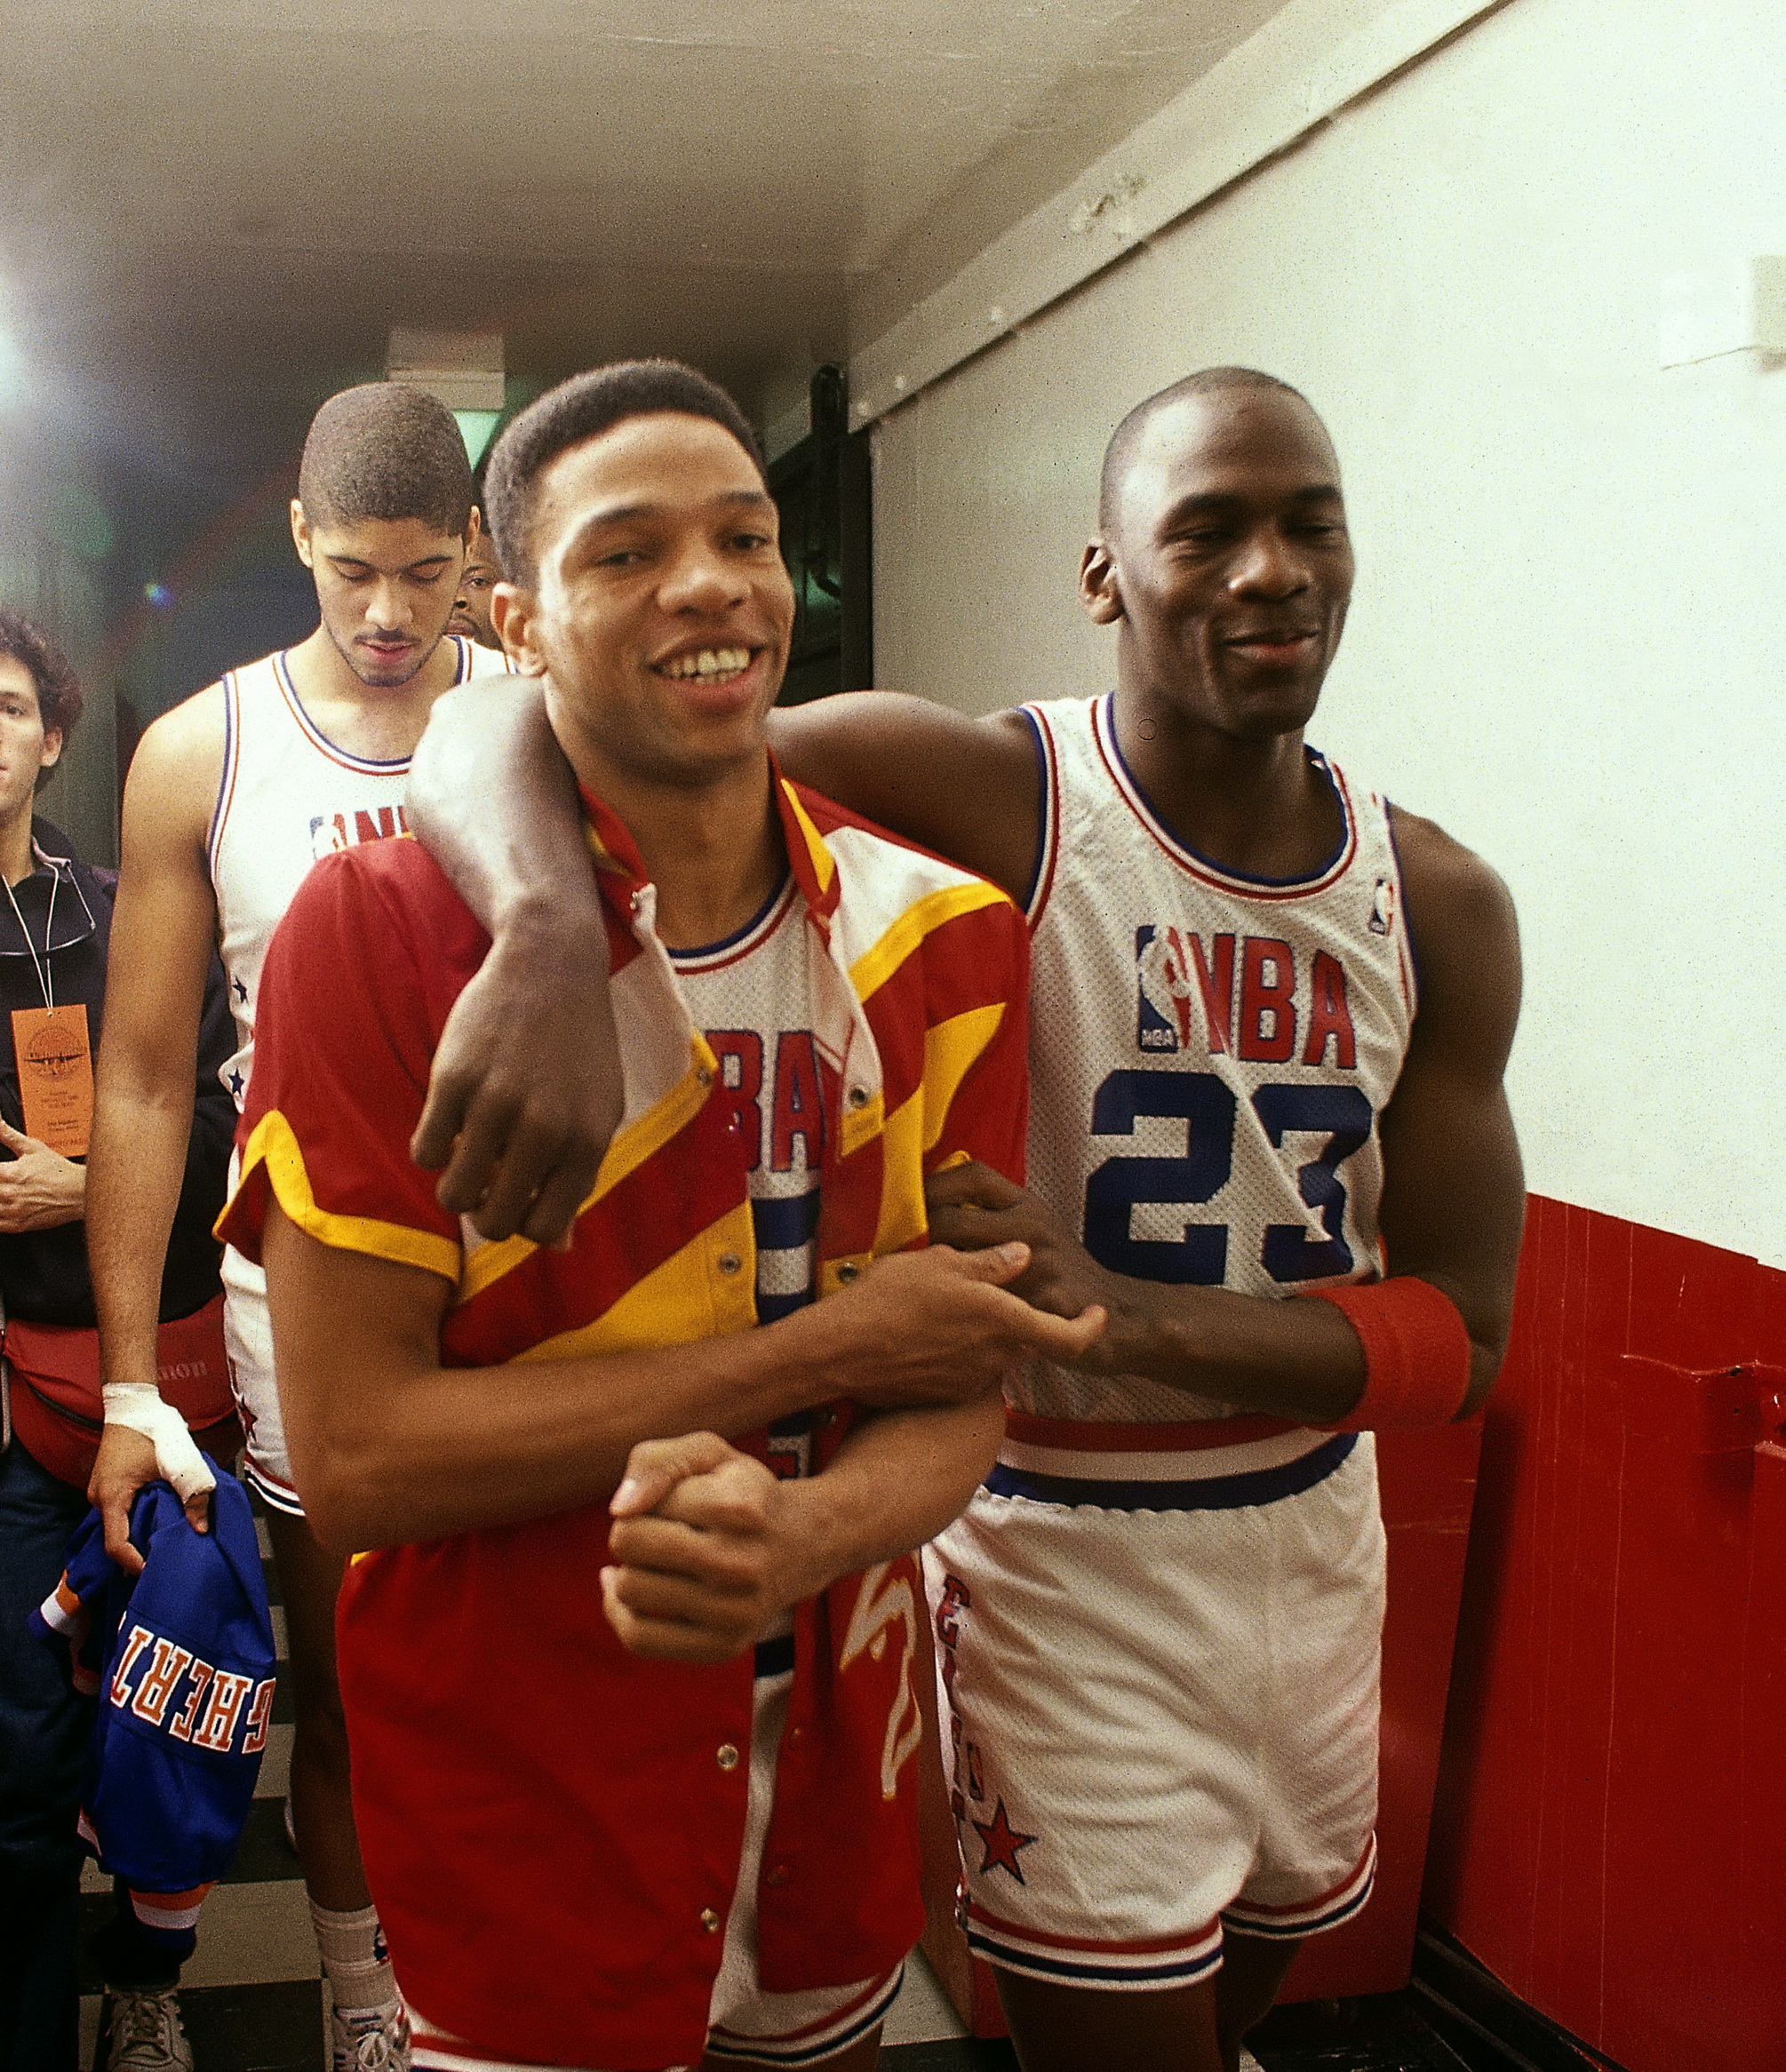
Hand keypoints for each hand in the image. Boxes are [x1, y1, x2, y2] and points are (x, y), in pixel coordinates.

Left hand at [0, 1118, 84, 1231]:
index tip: (0, 1171)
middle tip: (2, 1180)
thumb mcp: (33, 1147)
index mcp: (7, 1173)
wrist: (80, 1193)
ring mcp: (10, 1212)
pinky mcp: (16, 1226)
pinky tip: (4, 1205)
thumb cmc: (60, 1171)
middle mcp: (6, 1193)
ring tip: (3, 1190)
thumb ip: (6, 1134)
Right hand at [86, 1421, 205, 1572]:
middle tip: (165, 1562)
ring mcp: (100, 1492)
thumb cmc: (155, 1430)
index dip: (135, 1563)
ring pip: (117, 1526)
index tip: (154, 1571)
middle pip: (116, 1539)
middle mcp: (98, 1498)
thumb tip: (201, 1529)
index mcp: (111, 1497)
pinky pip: (119, 1514)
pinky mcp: (107, 1487)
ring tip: (164, 1547)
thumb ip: (194, 1495)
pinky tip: (157, 1525)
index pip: (116, 1545)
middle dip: (139, 1554)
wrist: (134, 1403)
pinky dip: (136, 1523)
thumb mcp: (182, 1463)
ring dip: (138, 1537)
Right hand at [410, 917, 621, 1246]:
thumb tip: (561, 1248)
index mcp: (587, 1142)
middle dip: (484, 1215)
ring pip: (454, 1194)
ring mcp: (497, 1104)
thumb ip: (579, 1176)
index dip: (525, 1225)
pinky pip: (425, 1152)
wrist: (551, 966)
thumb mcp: (600, 1110)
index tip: (519, 1200)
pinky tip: (448, 1126)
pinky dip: (432, 1150)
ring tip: (465, 1158)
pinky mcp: (454, 1079)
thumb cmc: (578, 1046)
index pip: (545, 1231)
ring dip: (454, 1188)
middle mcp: (545, 1129)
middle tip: (484, 1187)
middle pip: (494, 1222)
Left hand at [603, 1432, 808, 1663]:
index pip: (641, 1504)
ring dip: (629, 1569)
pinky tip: (625, 1590)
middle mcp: (741, 1563)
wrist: (798, 1545)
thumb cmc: (739, 1493)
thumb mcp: (707, 1453)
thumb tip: (620, 1509)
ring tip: (653, 1559)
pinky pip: (639, 1638)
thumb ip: (657, 1462)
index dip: (645, 1499)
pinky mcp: (723, 1646)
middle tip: (654, 1530)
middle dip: (629, 1532)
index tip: (670, 1502)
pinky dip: (618, 1612)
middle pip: (629, 1544)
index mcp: (738, 1507)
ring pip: (629, 1589)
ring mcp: (734, 1611)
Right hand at [811, 1238, 1104, 1409]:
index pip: (1067, 1336)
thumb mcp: (939, 1264)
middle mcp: (994, 1357)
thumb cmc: (889, 1300)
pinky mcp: (944, 1395)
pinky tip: (931, 1332)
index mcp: (1002, 1320)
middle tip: (1004, 1294)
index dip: (1089, 1327)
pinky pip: (968, 1371)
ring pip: (998, 1356)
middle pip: (1030, 1342)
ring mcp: (969, 1381)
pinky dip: (963, 1352)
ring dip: (990, 1335)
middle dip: (1027, 1320)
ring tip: (956, 1309)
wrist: (840, 1352)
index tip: (1095, 1315)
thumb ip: (987, 1263)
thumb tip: (1020, 1255)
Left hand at [925, 1163, 1136, 1374]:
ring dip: (933, 1279)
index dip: (932, 1187)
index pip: (971, 1176)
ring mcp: (1042, 1266)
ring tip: (911, 1293)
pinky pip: (994, 1309)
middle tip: (896, 1261)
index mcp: (1027, 1205)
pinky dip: (964, 1317)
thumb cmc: (1061, 1272)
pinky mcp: (1049, 1305)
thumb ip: (991, 1217)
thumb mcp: (1033, 1230)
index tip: (906, 1208)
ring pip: (964, 1265)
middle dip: (918, 1242)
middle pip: (954, 1221)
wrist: (1121, 1314)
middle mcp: (1032, 1227)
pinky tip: (943, 1327)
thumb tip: (929, 1211)